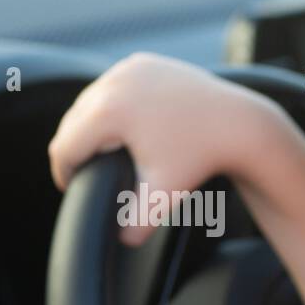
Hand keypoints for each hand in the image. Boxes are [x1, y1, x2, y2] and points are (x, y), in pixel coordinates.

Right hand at [47, 51, 275, 244]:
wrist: (239, 125)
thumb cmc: (202, 159)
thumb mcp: (165, 195)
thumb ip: (138, 222)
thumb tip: (122, 243)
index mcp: (109, 112)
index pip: (67, 146)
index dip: (65, 172)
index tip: (72, 187)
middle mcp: (114, 82)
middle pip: (74, 121)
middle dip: (76, 147)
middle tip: (81, 171)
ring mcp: (129, 67)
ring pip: (91, 100)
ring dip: (90, 125)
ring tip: (96, 151)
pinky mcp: (143, 62)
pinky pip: (114, 85)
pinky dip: (112, 104)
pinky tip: (118, 125)